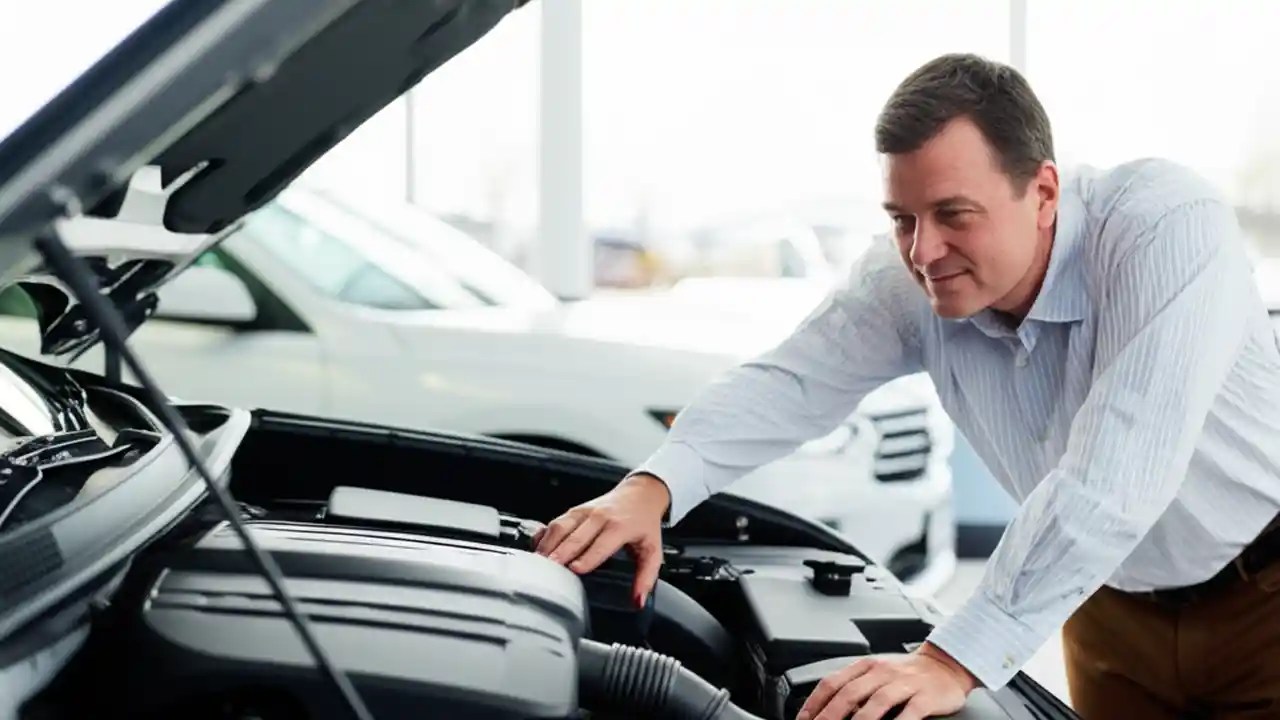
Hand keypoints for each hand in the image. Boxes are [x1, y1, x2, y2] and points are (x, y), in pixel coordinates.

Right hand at [533, 472, 670, 607]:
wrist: (640, 494)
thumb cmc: (644, 523)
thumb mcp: (652, 551)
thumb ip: (646, 577)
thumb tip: (638, 600)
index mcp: (619, 527)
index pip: (600, 545)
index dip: (586, 558)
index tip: (574, 570)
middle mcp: (599, 517)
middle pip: (574, 537)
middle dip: (560, 555)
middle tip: (548, 573)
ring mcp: (583, 512)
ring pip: (560, 528)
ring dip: (547, 546)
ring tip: (538, 565)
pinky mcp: (573, 511)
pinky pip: (554, 522)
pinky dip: (543, 536)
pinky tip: (537, 550)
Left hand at [795, 643, 977, 719]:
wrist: (945, 664)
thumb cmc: (906, 673)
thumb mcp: (875, 673)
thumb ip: (852, 686)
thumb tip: (824, 709)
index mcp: (865, 666)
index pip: (832, 683)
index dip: (814, 704)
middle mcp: (882, 672)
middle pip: (849, 694)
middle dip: (830, 716)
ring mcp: (904, 683)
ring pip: (876, 703)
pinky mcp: (926, 696)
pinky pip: (910, 713)